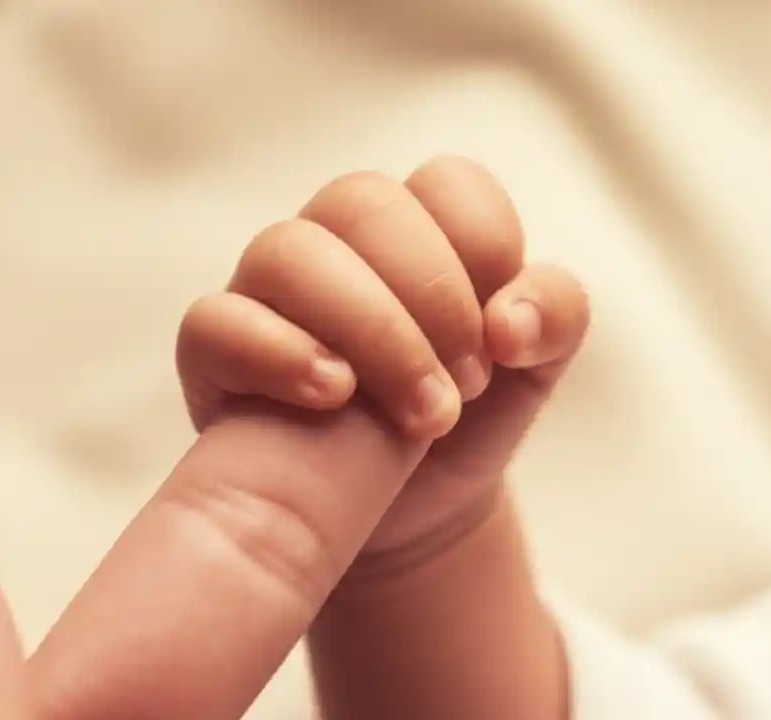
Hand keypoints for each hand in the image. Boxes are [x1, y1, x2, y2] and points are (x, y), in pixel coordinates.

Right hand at [176, 156, 589, 557]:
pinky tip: (334, 396)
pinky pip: (216, 320)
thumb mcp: (537, 368)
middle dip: (431, 295)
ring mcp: (267, 290)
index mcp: (418, 224)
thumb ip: (555, 316)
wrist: (415, 505)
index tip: (503, 343)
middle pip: (364, 202)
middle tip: (466, 385)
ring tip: (420, 413)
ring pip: (290, 251)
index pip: (448, 184)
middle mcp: (336, 240)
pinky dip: (278, 352)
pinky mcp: (216, 350)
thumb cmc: (470, 412)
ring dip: (371, 330)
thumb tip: (510, 323)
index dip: (485, 256)